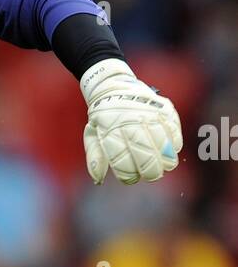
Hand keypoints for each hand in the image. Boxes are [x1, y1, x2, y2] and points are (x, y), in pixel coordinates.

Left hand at [80, 58, 181, 184]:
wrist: (112, 85)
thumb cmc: (102, 116)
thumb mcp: (92, 134)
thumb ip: (95, 157)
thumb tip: (98, 180)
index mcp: (110, 130)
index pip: (122, 160)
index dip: (129, 175)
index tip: (131, 178)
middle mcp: (130, 121)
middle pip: (145, 153)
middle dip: (150, 170)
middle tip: (151, 176)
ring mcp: (148, 113)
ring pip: (162, 142)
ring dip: (166, 159)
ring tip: (165, 166)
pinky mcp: (162, 107)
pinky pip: (174, 128)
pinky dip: (175, 142)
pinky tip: (172, 150)